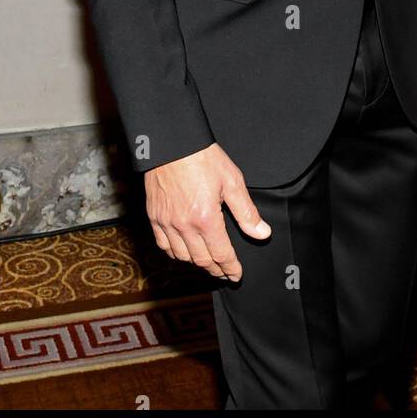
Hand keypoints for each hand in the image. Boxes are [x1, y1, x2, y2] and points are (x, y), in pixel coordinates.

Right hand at [144, 143, 270, 279]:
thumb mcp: (232, 181)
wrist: (172, 141)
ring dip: (197, 263)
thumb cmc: (202, 157)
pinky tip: (183, 251)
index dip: (231, 268)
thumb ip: (246, 212)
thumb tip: (262, 234)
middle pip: (202, 259)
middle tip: (225, 272)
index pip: (221, 254)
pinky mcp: (154, 216)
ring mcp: (166, 222)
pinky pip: (163, 245)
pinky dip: (175, 253)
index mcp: (206, 218)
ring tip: (208, 263)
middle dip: (216, 269)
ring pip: (182, 256)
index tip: (236, 275)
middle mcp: (184, 225)